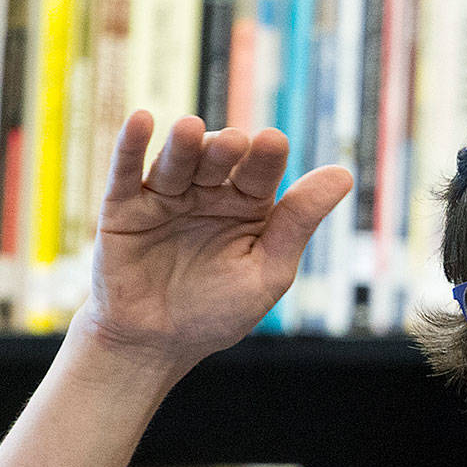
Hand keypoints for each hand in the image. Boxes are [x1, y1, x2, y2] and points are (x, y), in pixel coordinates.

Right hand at [77, 110, 353, 366]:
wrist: (157, 346)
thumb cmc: (218, 312)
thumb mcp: (268, 272)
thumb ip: (298, 222)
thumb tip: (343, 174)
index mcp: (248, 204)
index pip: (260, 172)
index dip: (266, 157)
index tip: (273, 142)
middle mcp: (207, 192)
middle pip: (218, 160)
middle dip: (225, 150)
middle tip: (234, 143)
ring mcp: (165, 197)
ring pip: (176, 162)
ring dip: (183, 144)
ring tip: (190, 129)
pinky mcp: (123, 208)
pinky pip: (125, 172)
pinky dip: (130, 146)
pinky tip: (139, 119)